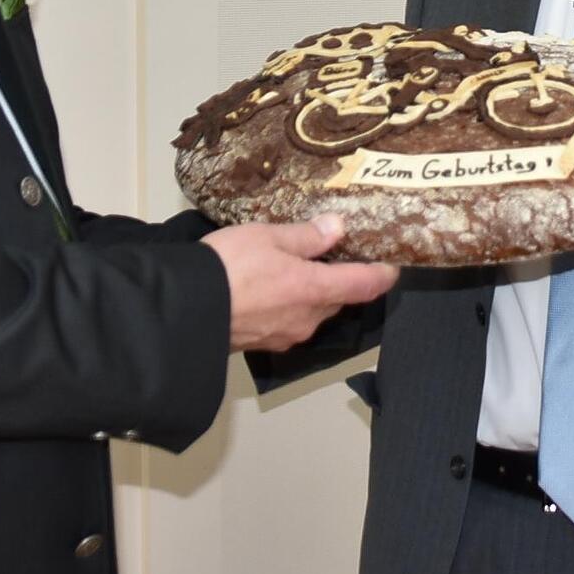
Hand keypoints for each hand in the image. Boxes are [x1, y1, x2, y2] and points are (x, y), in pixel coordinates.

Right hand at [203, 213, 398, 352]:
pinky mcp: (262, 344)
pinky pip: (287, 322)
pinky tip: (269, 290)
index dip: (381, 275)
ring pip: (311, 312)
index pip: (364, 286)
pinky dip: (288, 305)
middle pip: (337, 300)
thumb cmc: (228, 268)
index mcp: (315, 291)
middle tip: (333, 256)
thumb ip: (307, 236)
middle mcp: (307, 319)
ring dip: (311, 293)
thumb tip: (337, 229)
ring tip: (295, 268)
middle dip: (339, 280)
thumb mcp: (269, 237)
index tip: (390, 266)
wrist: (182, 309)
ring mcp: (284, 335)